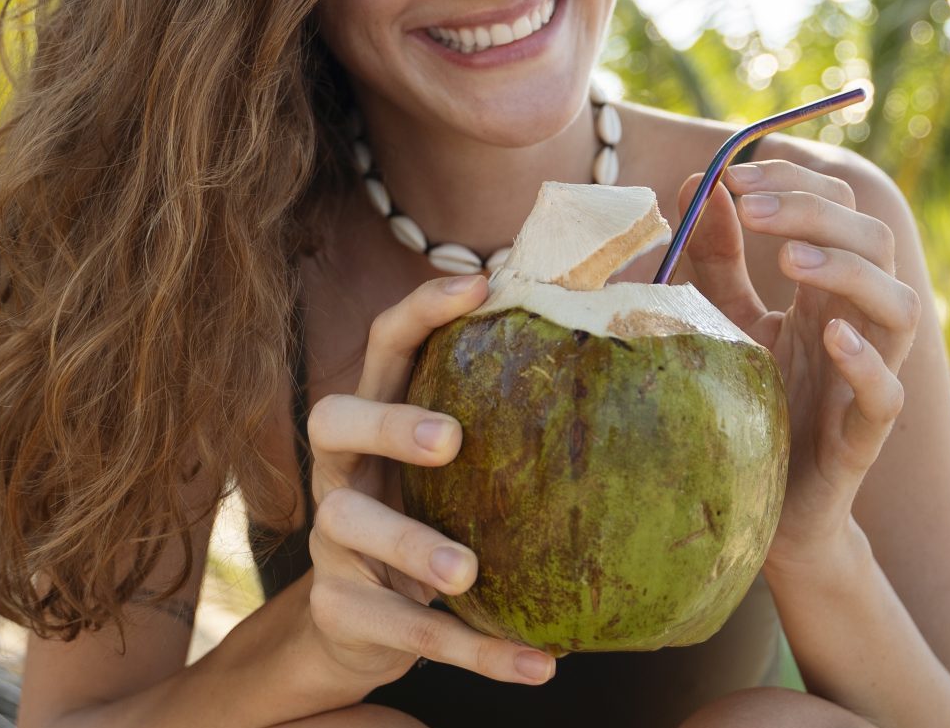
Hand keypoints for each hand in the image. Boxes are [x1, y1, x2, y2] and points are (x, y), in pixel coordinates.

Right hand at [303, 274, 557, 692]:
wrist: (358, 629)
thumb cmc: (428, 523)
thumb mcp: (451, 474)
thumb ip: (501, 428)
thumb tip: (618, 356)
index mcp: (373, 422)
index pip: (384, 346)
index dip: (421, 310)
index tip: (477, 283)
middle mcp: (341, 471)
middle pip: (332, 420)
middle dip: (388, 421)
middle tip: (450, 438)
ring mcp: (330, 541)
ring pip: (350, 529)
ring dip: (412, 546)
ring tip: (467, 571)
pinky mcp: (339, 610)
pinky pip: (404, 630)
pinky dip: (474, 652)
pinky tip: (537, 666)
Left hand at [675, 160, 919, 570]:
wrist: (759, 505)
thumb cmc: (750, 400)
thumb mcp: (722, 315)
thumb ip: (712, 253)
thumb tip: (699, 180)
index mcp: (826, 287)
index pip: (838, 207)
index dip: (795, 181)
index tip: (735, 175)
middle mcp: (857, 323)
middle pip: (874, 242)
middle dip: (815, 212)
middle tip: (751, 207)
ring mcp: (866, 378)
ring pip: (899, 307)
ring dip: (848, 272)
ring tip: (787, 262)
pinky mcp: (860, 437)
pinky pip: (887, 395)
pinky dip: (866, 362)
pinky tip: (831, 335)